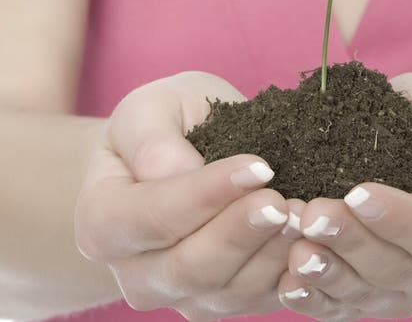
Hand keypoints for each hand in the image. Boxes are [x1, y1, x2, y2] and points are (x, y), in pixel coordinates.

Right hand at [74, 71, 305, 319]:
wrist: (175, 153)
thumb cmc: (161, 125)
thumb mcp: (149, 108)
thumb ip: (153, 138)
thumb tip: (178, 170)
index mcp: (101, 220)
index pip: (153, 217)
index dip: (206, 195)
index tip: (259, 166)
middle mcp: (133, 272)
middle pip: (188, 268)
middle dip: (241, 233)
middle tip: (283, 201)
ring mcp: (176, 295)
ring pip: (224, 293)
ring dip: (269, 257)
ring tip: (304, 216)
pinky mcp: (218, 302)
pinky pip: (253, 302)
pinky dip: (284, 275)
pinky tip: (310, 241)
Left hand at [277, 72, 411, 319]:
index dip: (402, 217)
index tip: (357, 193)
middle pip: (411, 271)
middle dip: (356, 244)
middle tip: (312, 214)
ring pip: (380, 297)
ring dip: (334, 276)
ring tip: (295, 250)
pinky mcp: (385, 297)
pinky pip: (355, 311)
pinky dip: (321, 301)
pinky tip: (289, 284)